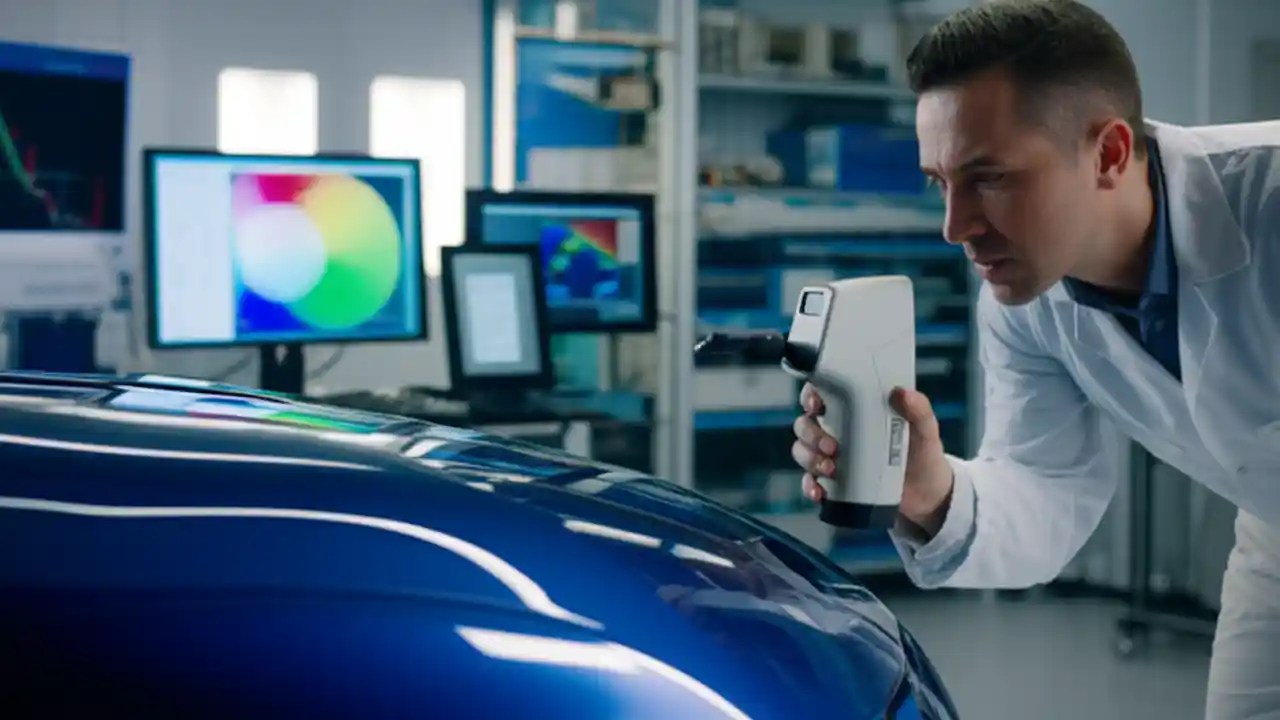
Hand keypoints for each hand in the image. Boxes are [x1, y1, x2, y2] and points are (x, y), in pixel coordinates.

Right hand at [792, 383, 955, 535]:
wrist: (927, 494)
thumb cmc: (922, 454)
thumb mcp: (925, 429)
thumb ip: (918, 410)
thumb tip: (902, 392)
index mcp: (855, 410)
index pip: (822, 394)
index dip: (810, 396)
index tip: (817, 404)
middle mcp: (837, 430)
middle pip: (806, 424)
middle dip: (811, 435)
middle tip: (832, 446)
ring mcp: (832, 457)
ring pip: (803, 451)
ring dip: (810, 459)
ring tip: (831, 469)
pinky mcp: (832, 482)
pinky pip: (809, 481)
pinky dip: (809, 486)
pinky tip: (820, 492)